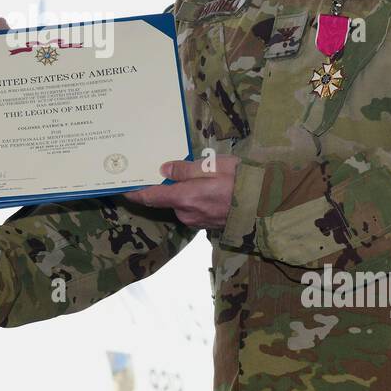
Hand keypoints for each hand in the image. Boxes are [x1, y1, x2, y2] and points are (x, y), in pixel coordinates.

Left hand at [123, 155, 240, 229]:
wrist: (269, 204)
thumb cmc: (242, 180)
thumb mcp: (213, 166)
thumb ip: (186, 170)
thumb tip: (164, 171)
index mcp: (186, 198)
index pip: (150, 197)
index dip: (134, 192)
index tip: (121, 187)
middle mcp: (187, 214)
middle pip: (167, 200)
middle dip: (165, 187)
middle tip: (164, 168)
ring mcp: (198, 222)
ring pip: (181, 204)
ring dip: (182, 192)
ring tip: (193, 176)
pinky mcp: (208, 224)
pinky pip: (193, 209)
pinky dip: (193, 199)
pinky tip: (206, 188)